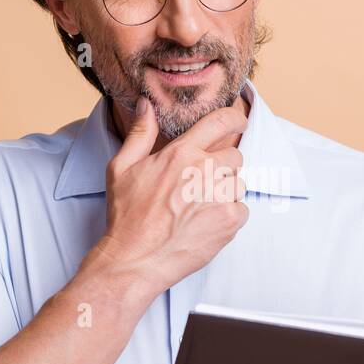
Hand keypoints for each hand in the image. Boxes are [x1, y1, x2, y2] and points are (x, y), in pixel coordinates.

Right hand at [92, 96, 249, 296]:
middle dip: (222, 168)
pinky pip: (242, 210)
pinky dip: (229, 216)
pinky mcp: (229, 221)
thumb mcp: (121, 168)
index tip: (240, 120)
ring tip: (200, 208)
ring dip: (226, 193)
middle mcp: (203, 171)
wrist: (134, 259)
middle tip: (201, 186)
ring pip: (239, 184)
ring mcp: (219, 196)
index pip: (219, 123)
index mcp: (180, 153)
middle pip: (235, 157)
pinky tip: (205, 224)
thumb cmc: (126, 215)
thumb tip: (147, 104)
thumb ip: (140, 133)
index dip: (234, 118)